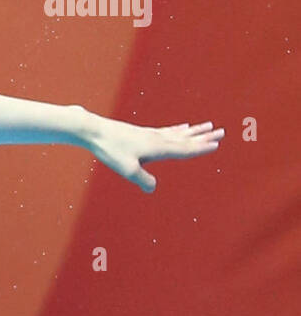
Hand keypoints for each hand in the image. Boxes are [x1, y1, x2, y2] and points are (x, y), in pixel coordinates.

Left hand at [83, 112, 223, 192]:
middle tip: (222, 131)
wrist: (93, 131)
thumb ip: (142, 179)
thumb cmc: (109, 149)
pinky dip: (178, 129)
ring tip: (207, 126)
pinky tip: (182, 126)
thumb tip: (154, 189)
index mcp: (157, 147)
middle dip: (204, 137)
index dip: (200, 147)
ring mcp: (150, 134)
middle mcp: (157, 138)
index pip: (184, 149)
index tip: (217, 144)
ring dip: (194, 131)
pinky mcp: (142, 132)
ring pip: (178, 132)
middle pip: (185, 138)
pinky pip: (166, 130)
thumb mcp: (126, 169)